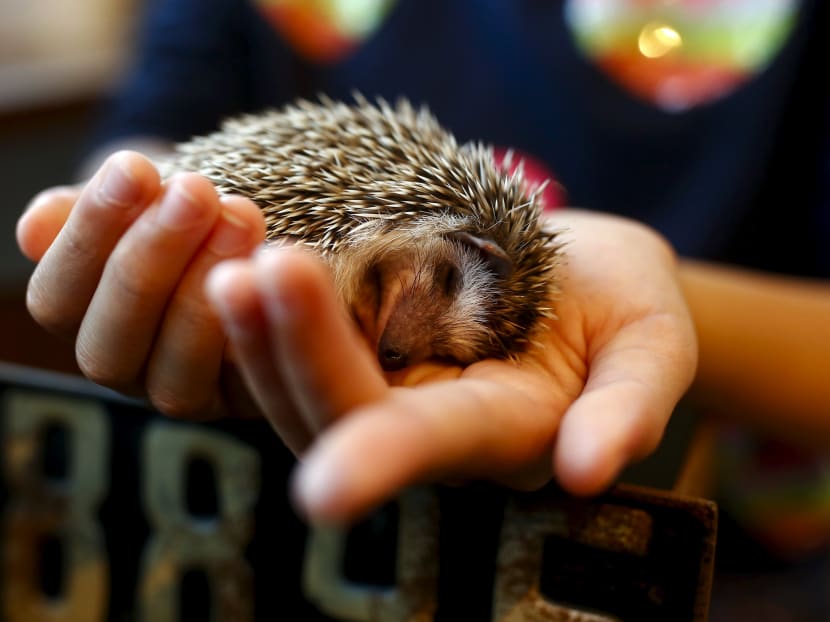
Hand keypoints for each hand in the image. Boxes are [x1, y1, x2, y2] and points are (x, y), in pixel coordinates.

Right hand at [16, 150, 265, 415]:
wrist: (250, 239)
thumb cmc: (181, 217)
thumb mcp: (132, 205)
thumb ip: (83, 215)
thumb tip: (36, 228)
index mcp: (81, 321)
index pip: (58, 296)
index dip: (91, 232)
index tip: (134, 166)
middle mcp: (125, 368)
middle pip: (112, 337)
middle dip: (154, 255)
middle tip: (196, 190)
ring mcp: (184, 393)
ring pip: (176, 365)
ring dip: (207, 287)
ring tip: (241, 216)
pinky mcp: (245, 400)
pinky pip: (246, 380)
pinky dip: (259, 324)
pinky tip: (273, 271)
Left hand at [204, 209, 697, 522]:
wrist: (580, 274)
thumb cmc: (626, 307)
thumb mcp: (652, 344)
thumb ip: (631, 406)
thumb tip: (589, 470)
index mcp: (499, 428)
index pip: (435, 448)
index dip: (383, 465)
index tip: (324, 492)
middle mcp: (426, 419)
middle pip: (341, 413)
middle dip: (295, 356)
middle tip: (253, 275)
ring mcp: (385, 381)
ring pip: (299, 389)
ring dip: (257, 338)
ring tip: (226, 266)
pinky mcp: (360, 340)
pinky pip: (294, 342)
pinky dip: (260, 313)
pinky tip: (226, 260)